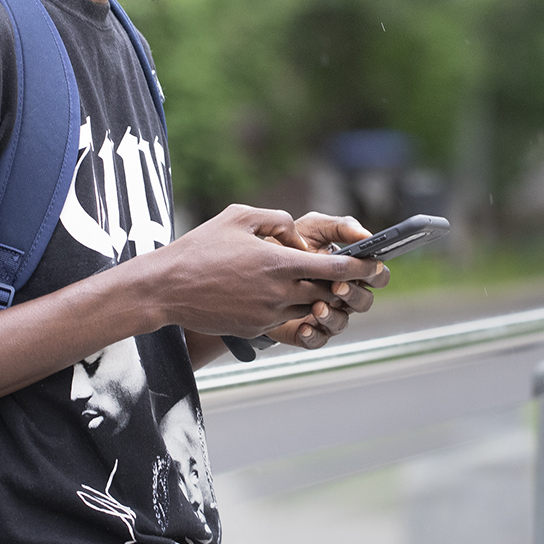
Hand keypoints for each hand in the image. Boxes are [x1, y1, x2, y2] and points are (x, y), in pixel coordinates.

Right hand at [142, 205, 382, 339]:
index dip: (361, 267)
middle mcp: (279, 292)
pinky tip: (279, 293)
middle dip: (342, 283)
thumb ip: (277, 219)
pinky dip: (291, 305)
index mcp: (280, 263)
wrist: (166, 288)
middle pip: (328, 291)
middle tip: (349, 272)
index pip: (336, 268)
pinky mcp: (256, 327)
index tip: (377, 264)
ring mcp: (268, 313)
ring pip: (309, 306)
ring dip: (317, 295)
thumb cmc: (201, 247)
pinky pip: (285, 316)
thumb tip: (299, 235)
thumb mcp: (239, 216)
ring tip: (315, 281)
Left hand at [264, 211, 390, 350]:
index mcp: (350, 271)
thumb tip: (367, 236)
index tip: (367, 267)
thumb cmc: (290, 246)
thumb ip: (341, 227)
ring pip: (342, 322)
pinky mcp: (307, 330)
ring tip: (317, 306)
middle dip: (354, 294)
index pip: (377, 276)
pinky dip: (313, 334)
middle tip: (337, 286)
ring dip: (332, 315)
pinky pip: (318, 339)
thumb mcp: (314, 228)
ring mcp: (327, 314)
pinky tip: (304, 326)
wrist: (254, 269)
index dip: (375, 274)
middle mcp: (343, 295)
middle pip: (364, 301)